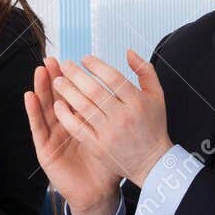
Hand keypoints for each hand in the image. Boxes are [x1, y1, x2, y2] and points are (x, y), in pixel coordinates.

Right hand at [23, 57, 120, 214]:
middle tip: (52, 59)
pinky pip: (38, 128)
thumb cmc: (107, 163)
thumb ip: (117, 112)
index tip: (71, 60)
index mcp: (80, 120)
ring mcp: (53, 137)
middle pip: (56, 97)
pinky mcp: (45, 149)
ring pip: (44, 108)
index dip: (71, 77)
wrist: (99, 192)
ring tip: (40, 71)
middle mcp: (64, 126)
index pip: (73, 94)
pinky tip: (30, 97)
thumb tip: (125, 88)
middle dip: (54, 78)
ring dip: (41, 89)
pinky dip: (33, 112)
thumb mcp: (115, 133)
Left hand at [47, 50, 171, 185]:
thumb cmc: (153, 126)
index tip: (84, 59)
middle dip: (76, 75)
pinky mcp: (99, 147)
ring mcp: (110, 133)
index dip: (96, 65)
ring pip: (84, 108)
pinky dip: (67, 116)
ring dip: (68, 92)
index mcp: (137, 102)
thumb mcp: (157, 95)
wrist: (152, 162)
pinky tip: (58, 105)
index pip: (113, 78)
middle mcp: (123, 117)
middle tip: (65, 65)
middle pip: (95, 91)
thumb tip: (128, 51)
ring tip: (57, 81)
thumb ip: (144, 71)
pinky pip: (78, 129)